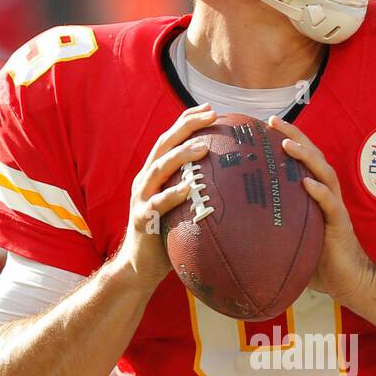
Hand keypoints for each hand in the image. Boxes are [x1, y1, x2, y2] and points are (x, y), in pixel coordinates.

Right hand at [118, 104, 215, 291]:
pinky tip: (190, 188)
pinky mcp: (142, 218)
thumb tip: (235, 182)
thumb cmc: (167, 235)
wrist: (140, 266)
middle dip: (187, 126)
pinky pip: (158, 204)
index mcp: (155, 173)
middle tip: (211, 115)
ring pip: (160, 168)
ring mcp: (141, 197)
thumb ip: (197, 190)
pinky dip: (173, 194)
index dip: (187, 121)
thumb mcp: (181, 207)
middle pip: (165, 144)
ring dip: (181, 155)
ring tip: (203, 147)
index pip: (170, 139)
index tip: (210, 108)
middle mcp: (145, 179)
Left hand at [269, 116, 374, 310]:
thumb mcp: (292, 238)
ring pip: (324, 174)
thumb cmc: (320, 262)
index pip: (302, 161)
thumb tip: (238, 227)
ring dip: (306, 157)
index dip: (287, 140)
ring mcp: (335, 208)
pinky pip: (330, 204)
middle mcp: (327, 195)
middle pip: (313, 157)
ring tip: (287, 144)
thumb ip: (274, 226)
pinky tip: (306, 182)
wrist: (350, 281)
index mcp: (316, 195)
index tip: (265, 126)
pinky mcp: (339, 225)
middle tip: (272, 121)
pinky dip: (319, 192)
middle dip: (294, 136)